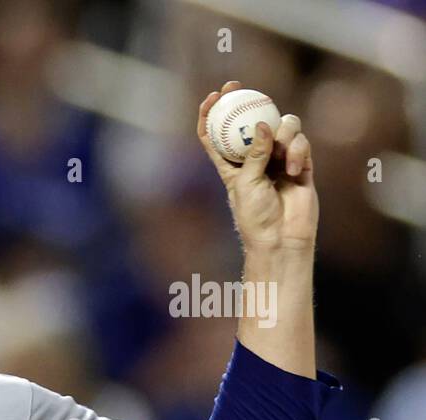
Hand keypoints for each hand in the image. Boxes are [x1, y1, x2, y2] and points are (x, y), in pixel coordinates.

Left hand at [198, 81, 317, 251]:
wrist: (282, 238)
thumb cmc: (255, 216)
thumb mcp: (246, 183)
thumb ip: (255, 154)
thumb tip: (264, 125)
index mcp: (231, 165)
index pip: (217, 135)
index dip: (212, 114)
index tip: (213, 96)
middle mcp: (255, 158)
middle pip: (253, 121)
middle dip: (248, 100)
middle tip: (242, 88)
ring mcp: (279, 158)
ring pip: (283, 126)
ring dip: (282, 135)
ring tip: (282, 159)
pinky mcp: (301, 162)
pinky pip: (300, 142)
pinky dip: (298, 152)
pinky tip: (295, 171)